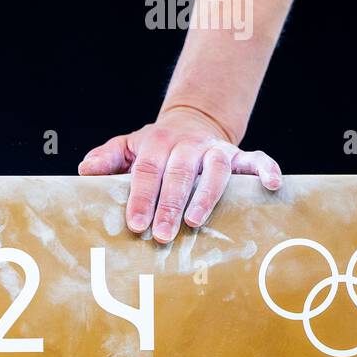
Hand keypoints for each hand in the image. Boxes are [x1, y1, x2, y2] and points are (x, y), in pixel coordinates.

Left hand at [78, 107, 281, 242]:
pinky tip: (271, 186)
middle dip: (170, 204)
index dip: (140, 197)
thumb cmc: (155, 146)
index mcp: (156, 144)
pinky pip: (256, 159)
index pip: (146, 171)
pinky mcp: (240, 154)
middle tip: (163, 234)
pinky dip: (265, 169)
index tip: (135, 224)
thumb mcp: (127, 146)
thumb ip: (106, 158)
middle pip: (179, 174)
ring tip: (196, 221)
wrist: (192, 121)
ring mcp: (215, 149)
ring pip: (215, 169)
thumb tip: (85, 171)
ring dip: (207, 195)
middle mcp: (187, 145)